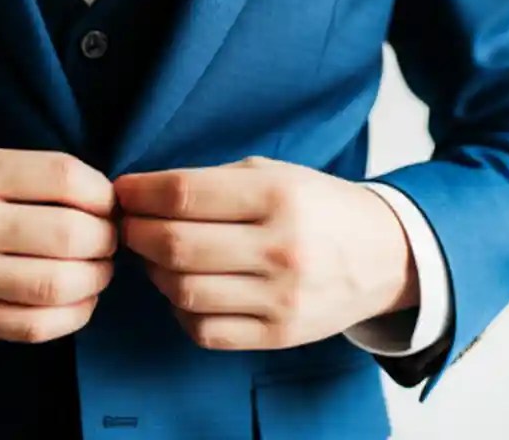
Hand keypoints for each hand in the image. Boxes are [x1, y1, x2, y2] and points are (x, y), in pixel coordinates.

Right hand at [0, 147, 116, 343]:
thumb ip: (25, 175)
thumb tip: (100, 199)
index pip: (62, 178)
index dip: (101, 193)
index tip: (107, 201)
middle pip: (69, 235)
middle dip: (106, 237)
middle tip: (108, 237)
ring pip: (56, 285)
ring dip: (96, 278)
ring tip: (98, 268)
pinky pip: (33, 326)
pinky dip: (72, 314)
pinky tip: (80, 300)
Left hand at [115, 156, 417, 350]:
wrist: (385, 255)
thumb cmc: (316, 207)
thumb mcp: (274, 174)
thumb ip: (211, 183)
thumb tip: (141, 194)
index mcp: (279, 196)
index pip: (184, 194)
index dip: (140, 193)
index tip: (123, 192)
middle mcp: (281, 248)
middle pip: (176, 244)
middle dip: (136, 232)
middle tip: (128, 225)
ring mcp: (281, 297)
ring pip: (183, 290)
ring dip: (154, 272)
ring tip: (154, 256)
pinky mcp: (280, 334)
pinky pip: (205, 330)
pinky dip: (180, 311)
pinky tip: (184, 290)